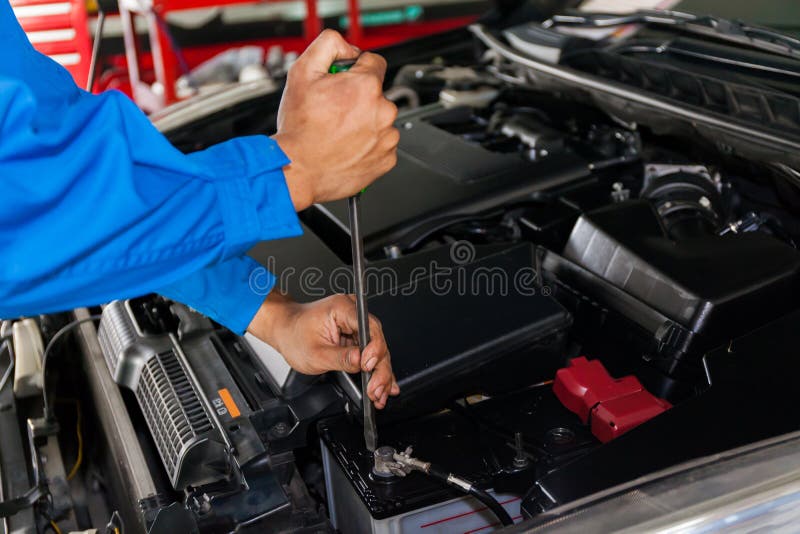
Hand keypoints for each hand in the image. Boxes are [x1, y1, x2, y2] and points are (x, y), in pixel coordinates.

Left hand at [247, 290, 399, 408]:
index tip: (368, 367)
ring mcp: (356, 324)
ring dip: (380, 373)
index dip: (374, 349)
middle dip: (379, 368)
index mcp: (343, 308)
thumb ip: (341, 358)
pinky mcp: (357, 335)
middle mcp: (353, 312)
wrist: (285, 331)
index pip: (369, 327)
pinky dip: (375, 369)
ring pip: (378, 349)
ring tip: (379, 393)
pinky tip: (383, 384)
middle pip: (377, 341)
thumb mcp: (315, 353)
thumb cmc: (294, 335)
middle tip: (376, 389)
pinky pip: (371, 352)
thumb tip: (361, 362)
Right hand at [273, 30, 399, 210]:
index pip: (374, 62)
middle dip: (358, 99)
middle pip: (376, 94)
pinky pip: (382, 145)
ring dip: (364, 123)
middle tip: (334, 111)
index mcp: (366, 86)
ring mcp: (387, 138)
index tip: (344, 82)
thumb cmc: (299, 129)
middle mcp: (383, 111)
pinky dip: (368, 145)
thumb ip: (328, 45)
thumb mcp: (302, 72)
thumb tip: (347, 47)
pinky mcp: (387, 159)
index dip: (355, 69)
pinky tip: (347, 147)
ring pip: (379, 120)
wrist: (297, 169)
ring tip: (338, 132)